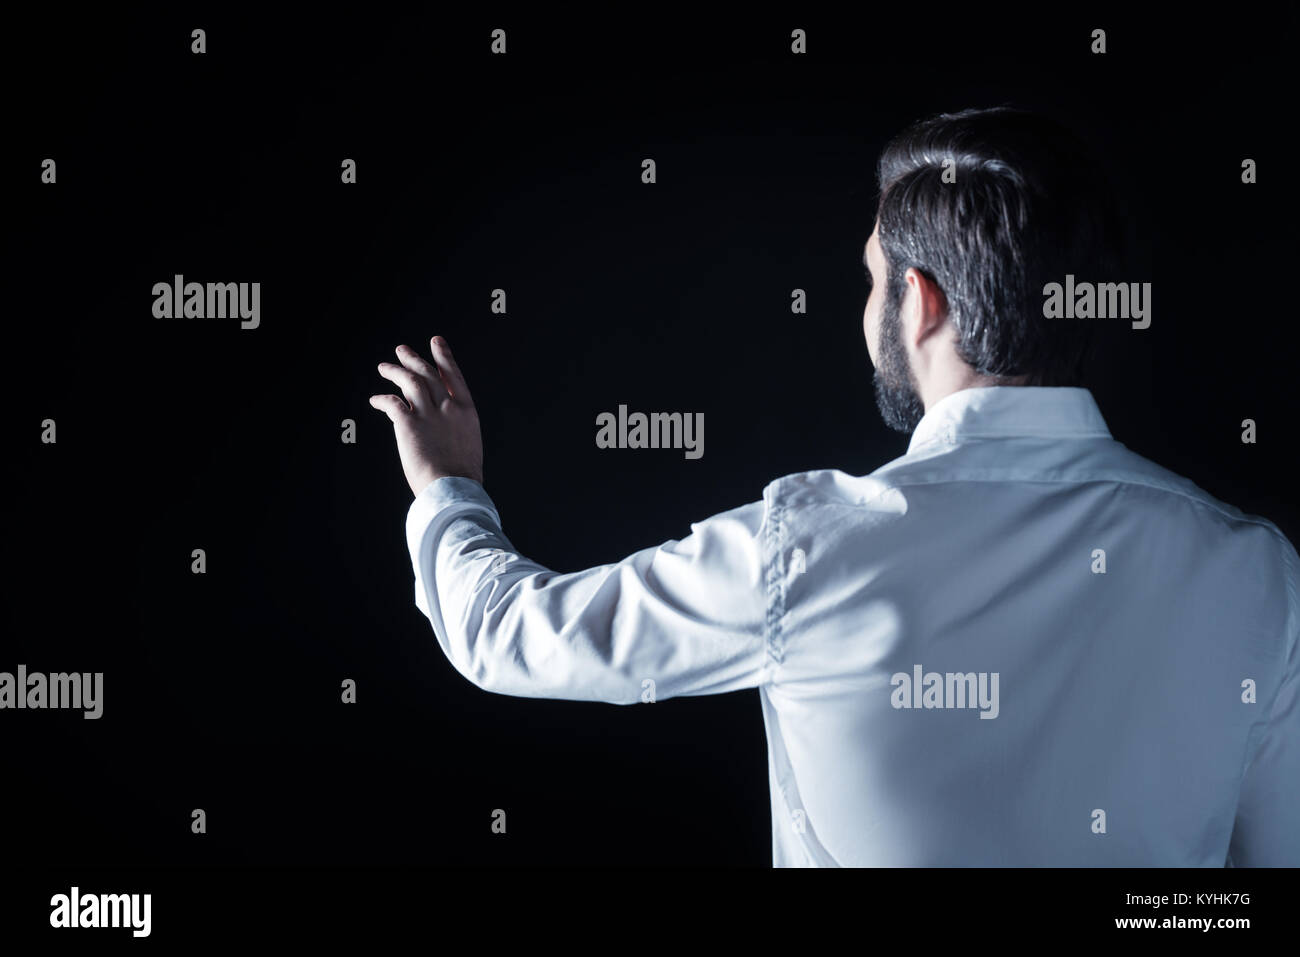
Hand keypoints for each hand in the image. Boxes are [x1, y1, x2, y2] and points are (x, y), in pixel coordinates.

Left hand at [370, 336, 483, 495]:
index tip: (436, 343)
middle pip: (428, 374)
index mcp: (466, 412)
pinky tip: (375, 399)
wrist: (454, 487)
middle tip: (402, 350)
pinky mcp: (409, 423)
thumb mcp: (466, 445)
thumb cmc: (461, 476)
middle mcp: (448, 407)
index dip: (444, 358)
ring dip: (396, 371)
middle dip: (414, 360)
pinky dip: (382, 399)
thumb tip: (438, 427)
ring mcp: (429, 414)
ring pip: (410, 382)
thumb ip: (453, 429)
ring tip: (384, 367)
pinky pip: (392, 403)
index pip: (454, 377)